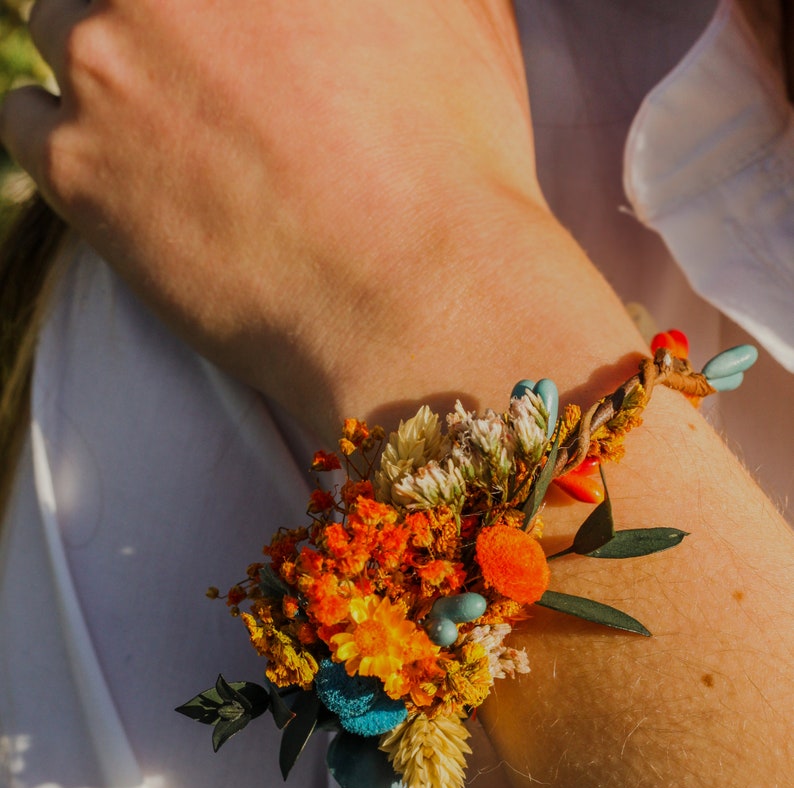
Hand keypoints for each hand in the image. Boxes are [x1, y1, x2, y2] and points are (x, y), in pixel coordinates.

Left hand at [1, 0, 540, 433]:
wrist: (416, 300)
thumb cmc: (459, 160)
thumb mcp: (457, 9)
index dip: (201, 5)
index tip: (217, 30)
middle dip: (153, 13)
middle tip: (198, 72)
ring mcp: (104, 56)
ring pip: (62, 26)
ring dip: (104, 64)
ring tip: (167, 129)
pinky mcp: (74, 161)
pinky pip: (22, 117)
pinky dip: (61, 133)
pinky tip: (120, 170)